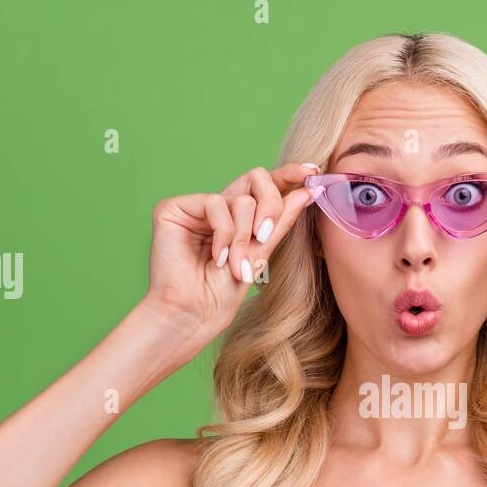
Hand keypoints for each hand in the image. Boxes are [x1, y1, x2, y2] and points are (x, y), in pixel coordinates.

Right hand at [141, 162, 317, 341]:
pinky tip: (217, 256)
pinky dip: (223, 233)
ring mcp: (196, 207)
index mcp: (239, 218)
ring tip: (237, 265)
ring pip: (240, 198)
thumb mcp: (261, 254)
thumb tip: (308, 191)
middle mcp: (219, 207)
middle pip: (257, 179)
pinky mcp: (174, 208)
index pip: (266, 187)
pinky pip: (215, 203)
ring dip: (243, 237)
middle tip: (265, 236)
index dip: (289, 175)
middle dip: (270, 207)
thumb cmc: (223, 294)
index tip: (312, 172)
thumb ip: (280, 222)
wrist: (194, 314)